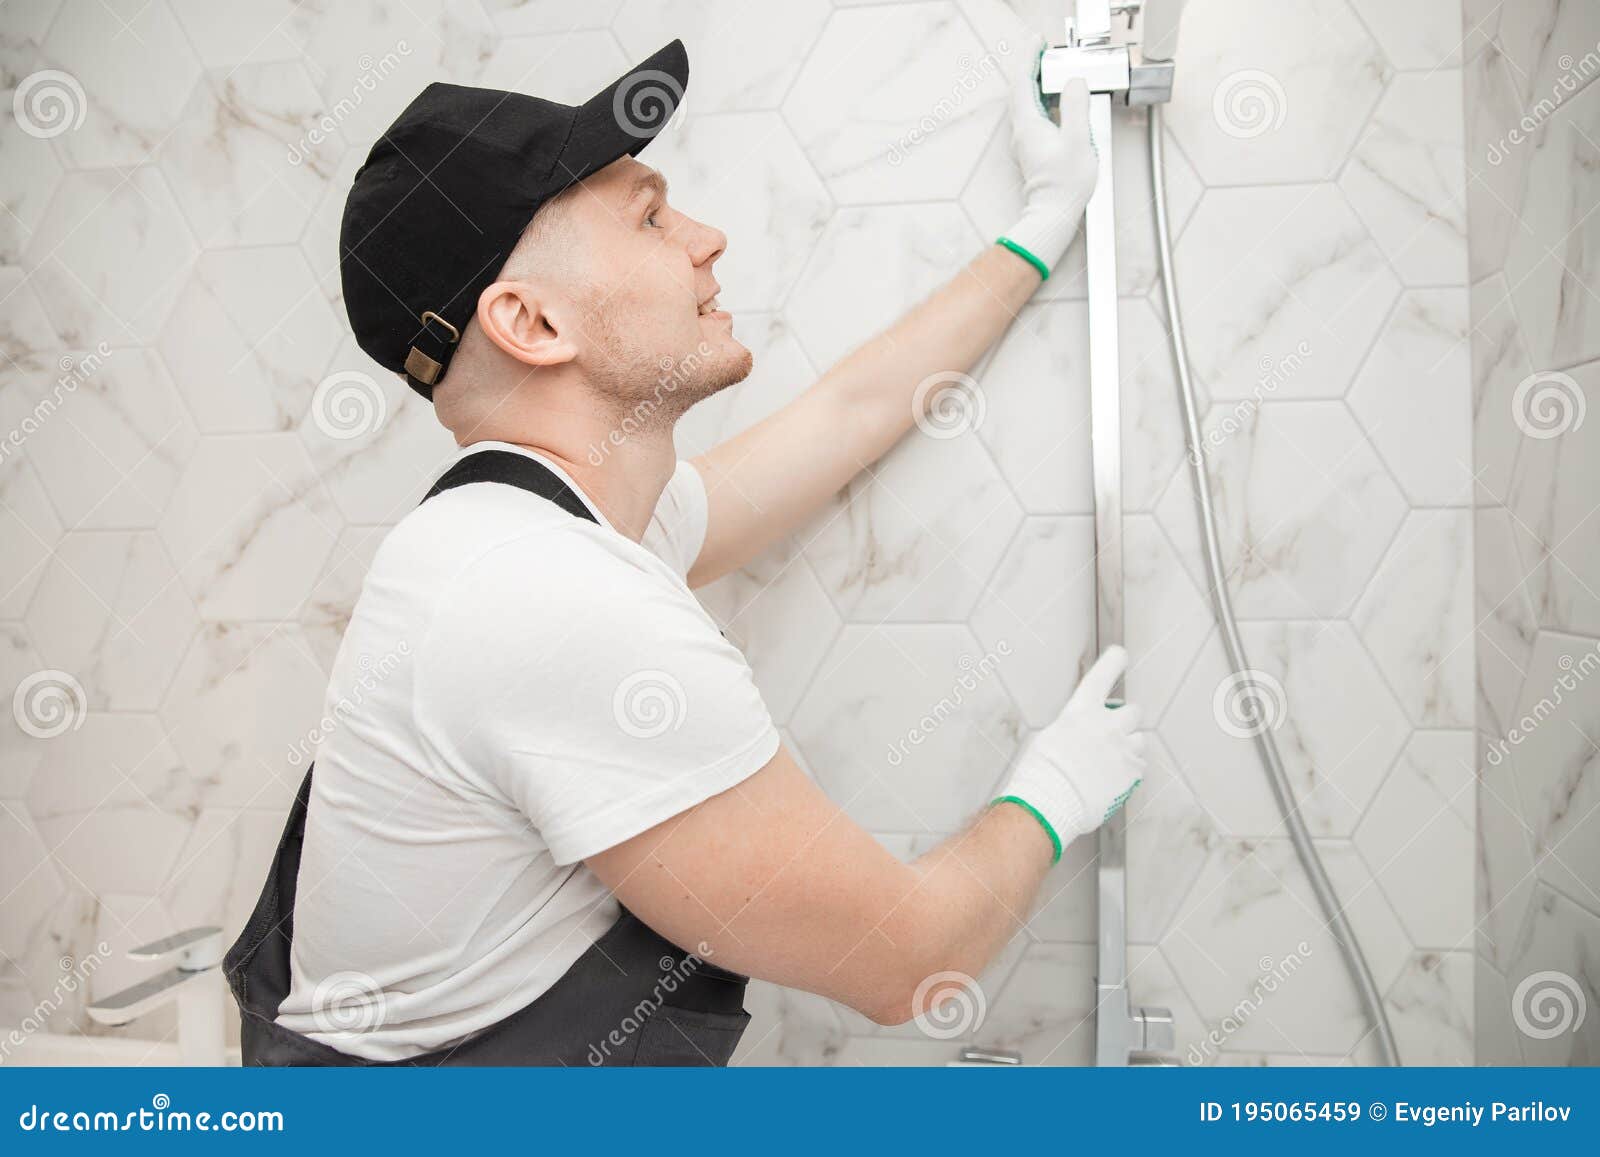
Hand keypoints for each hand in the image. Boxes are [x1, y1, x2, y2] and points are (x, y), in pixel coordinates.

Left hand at [959, 0, 1097, 276]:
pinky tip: (1056, 100)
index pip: (1023, 81)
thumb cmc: (1064, 184)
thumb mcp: (1078, 140)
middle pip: (1021, 89)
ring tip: (1053, 71)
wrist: (1054, 214)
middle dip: (1032, 67)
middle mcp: (1022, 131)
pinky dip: (1042, 99)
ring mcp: (1026, 140)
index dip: (1029, 58)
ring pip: (1026, 102)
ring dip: (1037, 83)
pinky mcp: (1033, 148)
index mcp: (1029, 124)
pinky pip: (1034, 115)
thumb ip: (1076, 107)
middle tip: (1046, 52)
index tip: (1037, 42)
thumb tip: (1075, 83)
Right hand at [993, 646, 1144, 860]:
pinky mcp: (1132, 771)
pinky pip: (1139, 765)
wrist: (1050, 803)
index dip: (1113, 662)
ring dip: (1129, 746)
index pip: (1101, 677)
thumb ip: (1075, 729)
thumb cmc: (1041, 774)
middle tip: (1114, 734)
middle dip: (1125, 720)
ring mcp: (1122, 748)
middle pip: (1133, 710)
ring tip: (1110, 764)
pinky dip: (1129, 771)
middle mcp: (1106, 725)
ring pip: (1139, 739)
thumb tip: (1083, 735)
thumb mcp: (1051, 738)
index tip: (1120, 654)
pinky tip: (1111, 780)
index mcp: (1081, 712)